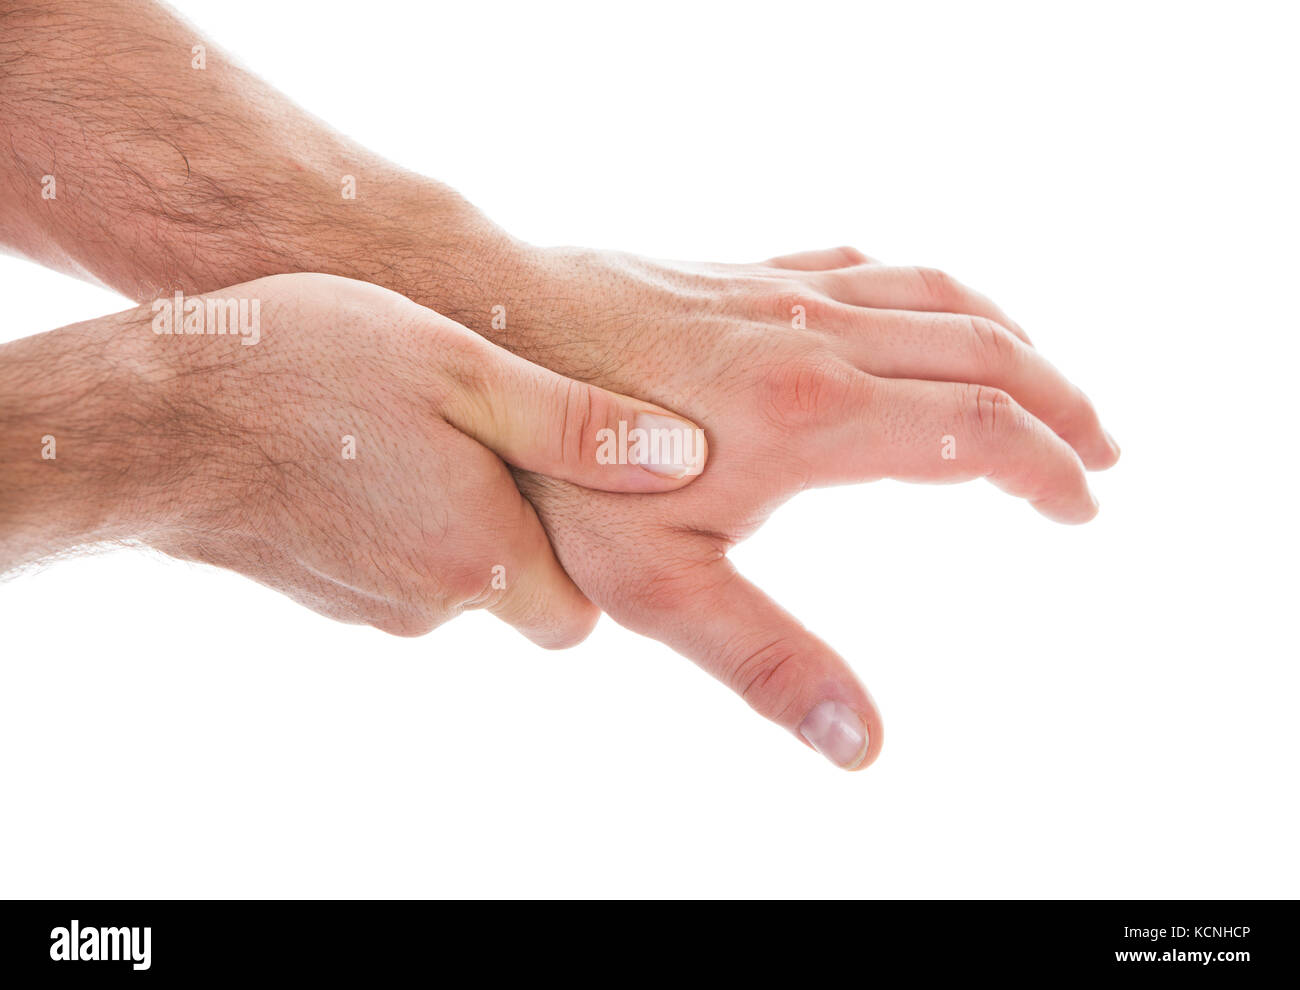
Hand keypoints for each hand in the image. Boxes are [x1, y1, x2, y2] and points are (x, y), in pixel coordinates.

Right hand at [0, 273, 705, 644]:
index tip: (562, 483)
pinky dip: (393, 519)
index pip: (577, 613)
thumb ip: (578, 428)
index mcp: (482, 560)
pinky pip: (389, 565)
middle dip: (514, 527)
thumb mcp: (465, 369)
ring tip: (413, 425)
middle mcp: (430, 606)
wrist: (155, 419)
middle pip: (512, 590)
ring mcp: (366, 608)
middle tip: (484, 433)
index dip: (581, 552)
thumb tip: (682, 461)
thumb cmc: (312, 372)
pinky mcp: (317, 592)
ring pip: (448, 576)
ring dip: (448, 514)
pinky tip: (364, 448)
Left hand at [468, 245, 1119, 766]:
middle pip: (986, 355)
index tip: (1079, 506)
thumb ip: (764, 661)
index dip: (1046, 469)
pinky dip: (935, 293)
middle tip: (1098, 451)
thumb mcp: (655, 586)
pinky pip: (875, 267)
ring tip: (1052, 385)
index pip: (977, 432)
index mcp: (816, 417)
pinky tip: (935, 317)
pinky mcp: (750, 272)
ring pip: (942, 299)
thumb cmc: (562, 466)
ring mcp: (787, 295)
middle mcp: (820, 338)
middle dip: (1059, 403)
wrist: (491, 324)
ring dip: (1016, 341)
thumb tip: (862, 745)